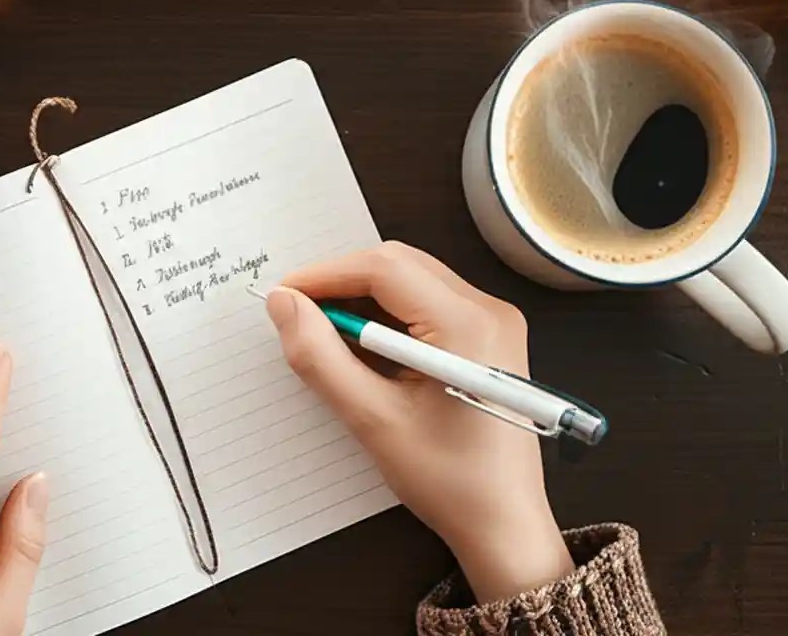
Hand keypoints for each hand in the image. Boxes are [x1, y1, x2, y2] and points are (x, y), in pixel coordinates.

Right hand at [268, 242, 572, 601]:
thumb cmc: (447, 480)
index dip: (326, 274)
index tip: (282, 295)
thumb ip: (322, 358)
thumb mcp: (373, 420)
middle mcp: (488, 309)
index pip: (384, 269)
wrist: (505, 523)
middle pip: (400, 265)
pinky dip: (390, 314)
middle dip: (343, 281)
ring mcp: (494, 321)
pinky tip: (362, 345)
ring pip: (414, 280)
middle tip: (298, 313)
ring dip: (365, 297)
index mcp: (467, 324)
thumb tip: (284, 305)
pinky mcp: (490, 337)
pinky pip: (430, 303)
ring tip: (325, 331)